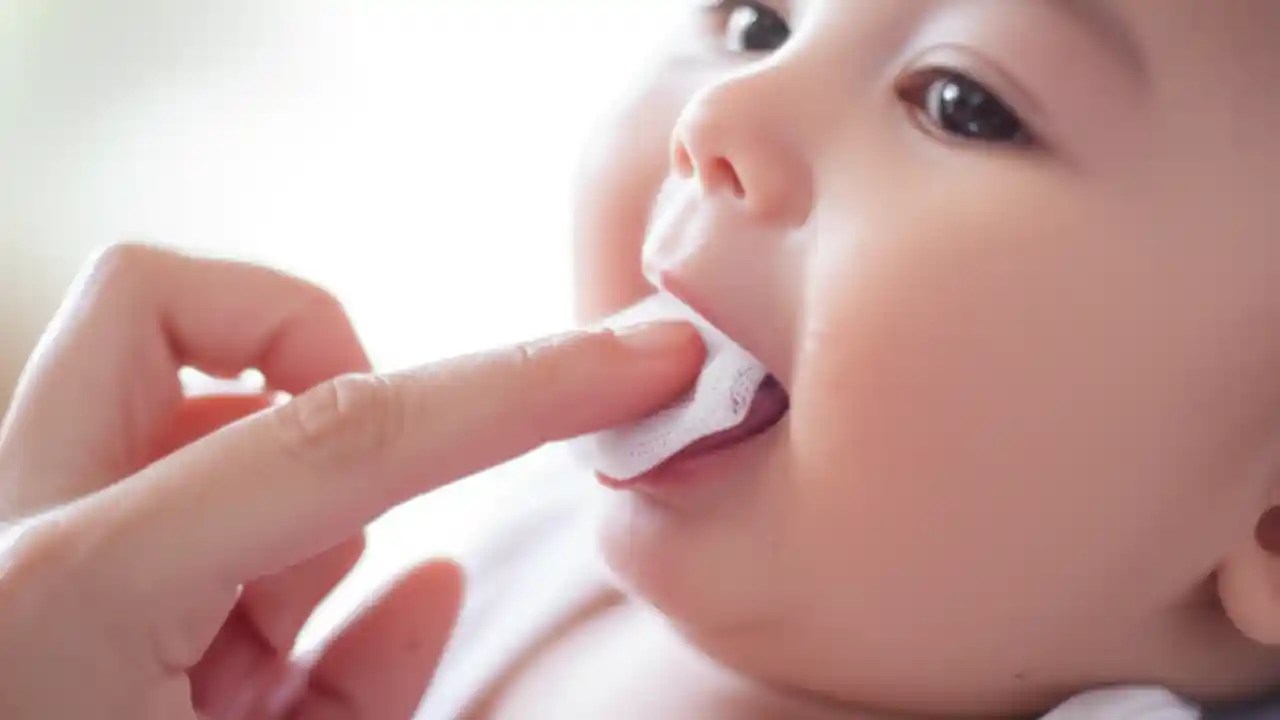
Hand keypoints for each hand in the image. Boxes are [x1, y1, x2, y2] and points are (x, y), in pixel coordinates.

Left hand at [0, 244, 702, 718]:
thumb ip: (367, 696)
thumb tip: (431, 578)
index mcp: (59, 596)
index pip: (340, 438)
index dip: (517, 388)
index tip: (638, 358)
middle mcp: (17, 545)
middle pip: (157, 308)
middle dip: (308, 347)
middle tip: (376, 461)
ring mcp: (26, 569)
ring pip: (179, 430)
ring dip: (290, 520)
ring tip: (278, 663)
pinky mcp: (54, 606)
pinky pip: (189, 536)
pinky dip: (282, 575)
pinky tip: (332, 642)